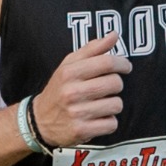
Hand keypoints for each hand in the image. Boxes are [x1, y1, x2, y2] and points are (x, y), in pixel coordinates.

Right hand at [27, 32, 128, 147]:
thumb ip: (93, 49)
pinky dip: (108, 122)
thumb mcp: (69, 65)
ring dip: (112, 105)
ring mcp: (77, 113)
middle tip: (107, 88)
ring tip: (100, 104)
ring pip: (116, 105)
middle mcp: (72, 92)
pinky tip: (97, 119)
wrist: (40, 120)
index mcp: (69, 73)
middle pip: (115, 83)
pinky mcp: (82, 131)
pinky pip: (112, 124)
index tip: (125, 66)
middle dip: (115, 85)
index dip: (122, 63)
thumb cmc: (59, 89)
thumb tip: (114, 35)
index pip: (106, 62)